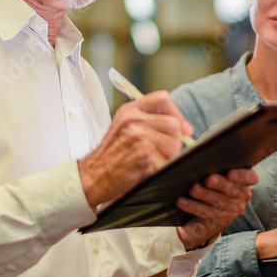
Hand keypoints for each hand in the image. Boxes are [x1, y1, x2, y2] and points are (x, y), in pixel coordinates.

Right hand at [78, 91, 193, 207]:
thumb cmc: (110, 157)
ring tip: (152, 162)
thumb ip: (148, 122)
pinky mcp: (144, 155)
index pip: (163, 99)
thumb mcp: (124, 128)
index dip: (176, 114)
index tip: (181, 128)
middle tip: (162, 153)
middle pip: (173, 124)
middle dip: (174, 141)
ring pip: (174, 143)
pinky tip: (147, 171)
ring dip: (169, 156)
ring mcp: (139, 136)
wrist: (92, 177)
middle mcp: (134, 120)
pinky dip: (161, 169)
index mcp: (130, 111)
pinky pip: (167, 161)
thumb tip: (184, 127)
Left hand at [175, 168, 259, 250]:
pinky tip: (182, 201)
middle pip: (233, 189)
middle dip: (220, 184)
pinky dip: (193, 206)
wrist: (199, 220)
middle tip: (208, 179)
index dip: (242, 175)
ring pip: (218, 202)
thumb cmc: (206, 188)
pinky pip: (205, 213)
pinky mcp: (217, 223)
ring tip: (192, 189)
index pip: (251, 177)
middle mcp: (240, 198)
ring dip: (204, 195)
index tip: (230, 173)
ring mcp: (230, 212)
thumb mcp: (211, 176)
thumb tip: (200, 155)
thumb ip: (212, 165)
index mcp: (242, 182)